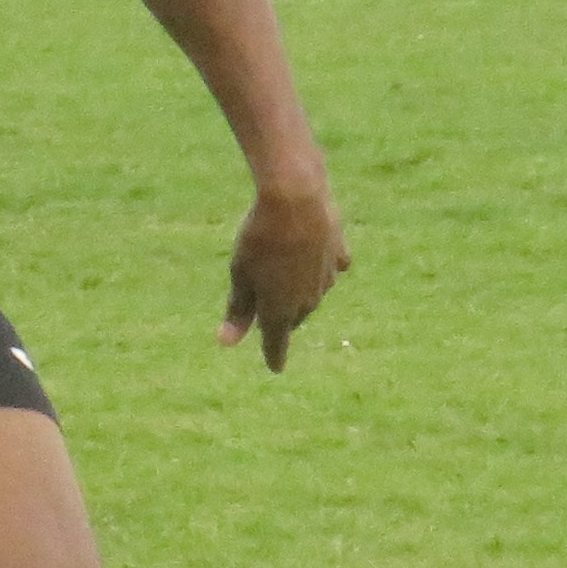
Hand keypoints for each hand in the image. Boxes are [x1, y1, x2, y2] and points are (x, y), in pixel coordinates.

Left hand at [219, 178, 348, 371]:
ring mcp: (327, 277)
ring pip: (313, 293)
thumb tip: (226, 343)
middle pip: (294, 316)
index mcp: (281, 309)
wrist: (297, 200)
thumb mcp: (240, 275)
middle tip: (272, 320)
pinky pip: (331, 268)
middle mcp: (308, 299)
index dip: (274, 355)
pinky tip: (316, 260)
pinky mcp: (340, 253)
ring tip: (288, 284)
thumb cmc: (259, 239)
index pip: (276, 341)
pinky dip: (320, 268)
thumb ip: (238, 310)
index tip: (276, 368)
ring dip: (300, 293)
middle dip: (283, 319)